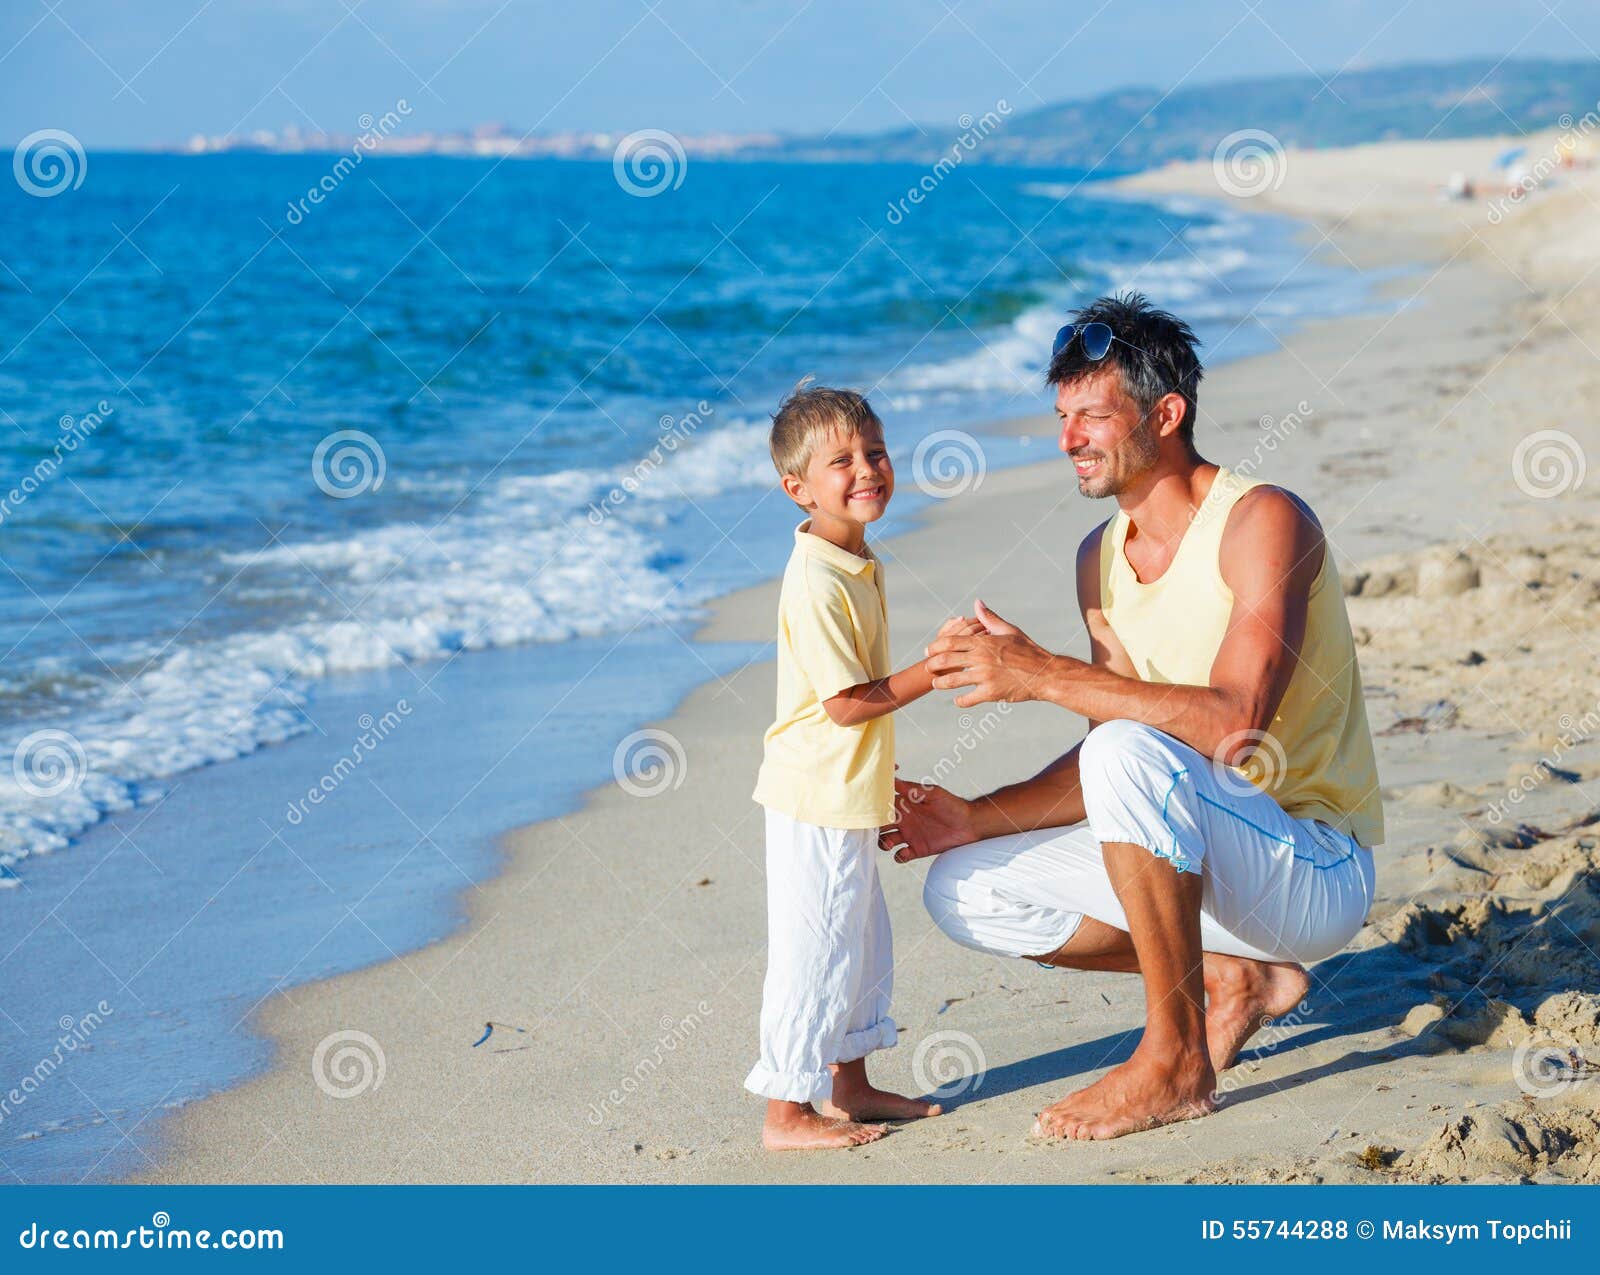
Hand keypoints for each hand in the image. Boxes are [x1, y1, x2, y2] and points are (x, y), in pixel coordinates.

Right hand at [879, 778, 975, 862]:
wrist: (969, 825)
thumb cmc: (952, 805)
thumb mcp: (933, 793)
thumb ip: (913, 790)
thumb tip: (894, 779)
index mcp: (905, 805)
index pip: (883, 805)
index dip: (874, 808)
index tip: (870, 810)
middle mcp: (904, 820)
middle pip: (880, 825)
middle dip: (874, 828)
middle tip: (874, 830)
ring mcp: (909, 835)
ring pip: (886, 841)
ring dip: (884, 843)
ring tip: (890, 843)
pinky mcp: (917, 849)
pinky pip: (901, 855)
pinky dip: (899, 856)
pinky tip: (905, 852)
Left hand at [924, 599, 1053, 707]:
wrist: (1044, 674)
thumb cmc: (1028, 650)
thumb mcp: (1009, 630)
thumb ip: (989, 618)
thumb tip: (977, 603)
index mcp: (983, 642)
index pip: (950, 641)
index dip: (935, 646)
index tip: (929, 650)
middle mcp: (981, 658)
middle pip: (946, 660)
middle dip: (933, 664)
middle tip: (928, 667)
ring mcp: (985, 676)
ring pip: (953, 681)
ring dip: (941, 683)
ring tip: (936, 683)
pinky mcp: (991, 693)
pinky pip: (968, 699)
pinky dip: (960, 701)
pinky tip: (958, 700)